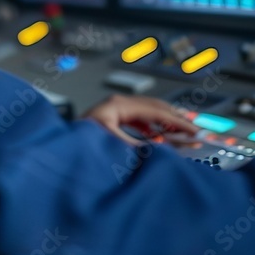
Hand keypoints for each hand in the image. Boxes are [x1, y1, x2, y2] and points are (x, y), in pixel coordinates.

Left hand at [82, 95, 198, 145]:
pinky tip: (159, 139)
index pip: (157, 111)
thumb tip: (163, 149)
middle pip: (155, 108)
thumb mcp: (111, 146)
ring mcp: (116, 110)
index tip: (195, 133)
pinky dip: (152, 129)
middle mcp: (119, 103)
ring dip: (166, 124)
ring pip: (148, 114)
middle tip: (196, 132)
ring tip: (183, 135)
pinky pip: (138, 121)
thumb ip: (139, 148)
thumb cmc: (77, 145)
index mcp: (119, 105)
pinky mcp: (112, 119)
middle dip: (176, 120)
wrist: (57, 150)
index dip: (178, 123)